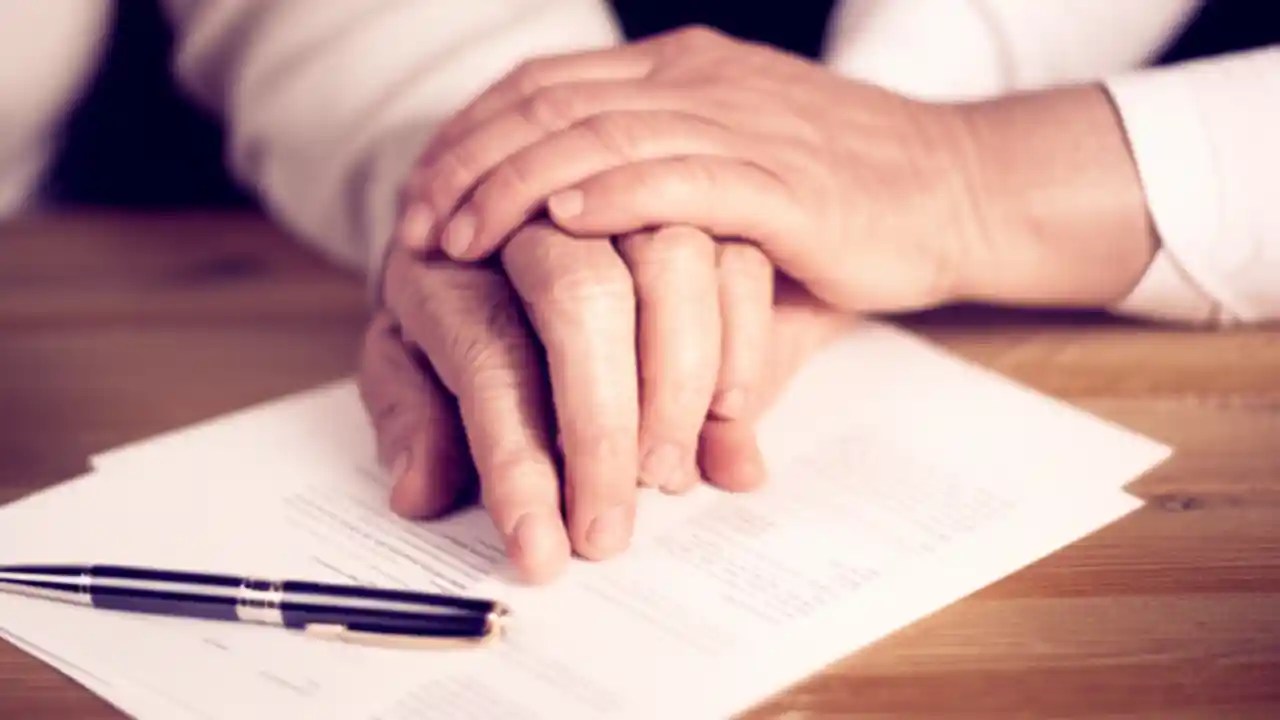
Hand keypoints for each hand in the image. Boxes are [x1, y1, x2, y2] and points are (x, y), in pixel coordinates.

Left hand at [357, 220, 772, 582]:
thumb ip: (413, 420)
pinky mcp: (686, 202)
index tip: (540, 549)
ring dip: (682, 381)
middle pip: (583, 297)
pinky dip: (742, 342)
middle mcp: (533, 218)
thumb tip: (419, 492)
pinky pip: (734, 260)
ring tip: (672, 477)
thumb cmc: (447, 307)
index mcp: (446, 267)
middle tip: (612, 530)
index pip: (489, 363)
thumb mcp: (401, 361)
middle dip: (606, 425)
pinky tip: (726, 415)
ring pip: (673, 261)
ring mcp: (617, 199)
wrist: (490, 205)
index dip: (518, 462)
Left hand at [398, 26, 1157, 314]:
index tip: (423, 190)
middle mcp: (700, 80)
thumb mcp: (732, 189)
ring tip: (456, 237)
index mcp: (681, 71)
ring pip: (600, 135)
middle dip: (469, 162)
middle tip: (415, 225)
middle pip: (551, 103)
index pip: (545, 83)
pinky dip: (614, 197)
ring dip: (515, 186)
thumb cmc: (840, 205)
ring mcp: (742, 123)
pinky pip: (682, 178)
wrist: (958, 190)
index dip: (471, 134)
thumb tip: (568, 266)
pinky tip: (559, 225)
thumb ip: (653, 207)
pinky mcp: (786, 181)